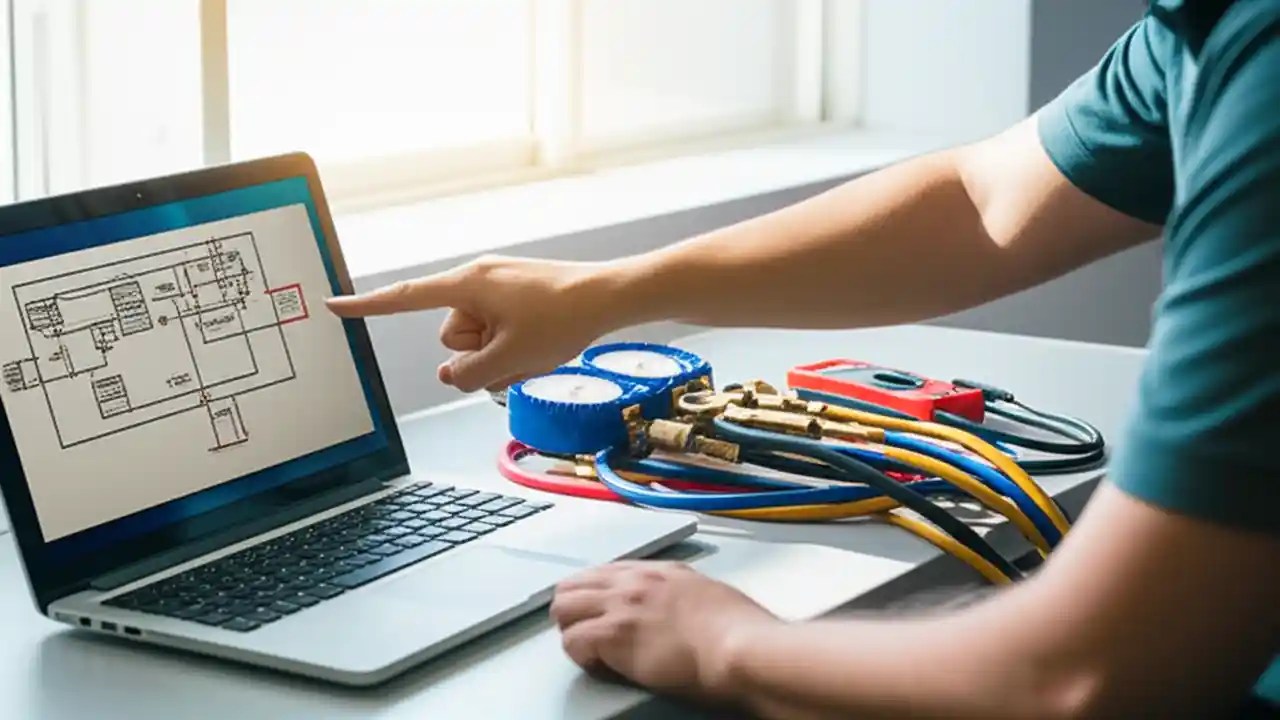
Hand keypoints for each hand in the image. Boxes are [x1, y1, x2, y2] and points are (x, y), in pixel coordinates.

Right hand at [325, 255, 619, 391]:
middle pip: (451, 335)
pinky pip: (500, 329)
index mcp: (467, 284)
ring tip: (538, 347)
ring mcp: (498, 285)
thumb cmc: (563, 319)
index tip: (334, 305)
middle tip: (519, 349)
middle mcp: (477, 279)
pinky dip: (516, 344)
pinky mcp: (517, 293)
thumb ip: (468, 374)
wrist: (611, 295)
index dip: (368, 307)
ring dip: (501, 352)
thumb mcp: (510, 358)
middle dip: (477, 353)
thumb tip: (450, 375)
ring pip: (478, 338)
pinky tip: (545, 344)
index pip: (405, 299)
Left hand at [550, 560, 779, 702]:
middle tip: (587, 633)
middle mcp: (635, 580)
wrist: (742, 648)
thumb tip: (685, 612)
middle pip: (574, 584)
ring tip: (591, 650)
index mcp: (661, 571)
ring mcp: (621, 605)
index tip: (602, 613)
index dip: (598, 595)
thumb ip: (688, 597)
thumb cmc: (742, 631)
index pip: (606, 572)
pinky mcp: (613, 634)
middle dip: (574, 610)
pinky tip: (602, 666)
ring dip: (572, 629)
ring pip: (563, 608)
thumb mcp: (713, 596)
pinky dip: (581, 656)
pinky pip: (572, 642)